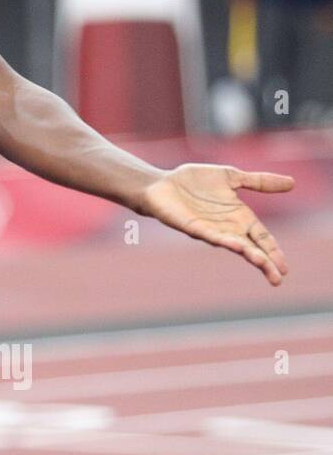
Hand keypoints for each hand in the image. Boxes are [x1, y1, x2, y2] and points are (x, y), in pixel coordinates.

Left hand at [138, 164, 294, 284]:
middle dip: (265, 262)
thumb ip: (259, 181)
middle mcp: (227, 227)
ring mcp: (210, 229)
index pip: (262, 238)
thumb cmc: (194, 182)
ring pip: (233, 245)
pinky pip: (211, 236)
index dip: (274, 251)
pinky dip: (223, 240)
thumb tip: (293, 183)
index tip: (285, 268)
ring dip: (248, 254)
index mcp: (239, 217)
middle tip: (278, 278)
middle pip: (251, 248)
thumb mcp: (232, 177)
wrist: (161, 183)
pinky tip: (235, 244)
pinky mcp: (192, 227)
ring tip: (263, 263)